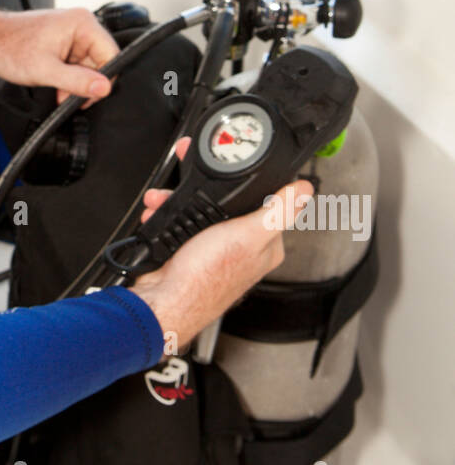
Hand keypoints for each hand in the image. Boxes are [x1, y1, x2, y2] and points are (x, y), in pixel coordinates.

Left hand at [0, 5, 118, 104]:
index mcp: (82, 23)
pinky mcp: (65, 41)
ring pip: (89, 66)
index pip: (112, 54)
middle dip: (84, 83)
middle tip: (64, 94)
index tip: (86, 94)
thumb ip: (77, 81)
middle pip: (101, 62)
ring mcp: (73, 33)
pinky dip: (68, 77)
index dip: (103, 79)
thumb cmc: (9, 47)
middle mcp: (81, 24)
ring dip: (74, 82)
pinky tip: (54, 81)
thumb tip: (104, 87)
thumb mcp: (45, 71)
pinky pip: (77, 64)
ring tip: (55, 87)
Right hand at [128, 142, 312, 351]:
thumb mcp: (247, 236)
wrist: (163, 301)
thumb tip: (306, 190)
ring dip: (178, 200)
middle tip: (190, 180)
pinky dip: (168, 215)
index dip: (248, 180)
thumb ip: (278, 212)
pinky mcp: (190, 251)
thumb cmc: (205, 279)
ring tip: (165, 199)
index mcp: (266, 246)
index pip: (268, 201)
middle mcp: (242, 248)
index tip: (231, 164)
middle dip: (203, 190)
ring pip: (200, 210)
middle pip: (228, 202)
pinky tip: (158, 214)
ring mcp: (215, 249)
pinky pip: (181, 222)